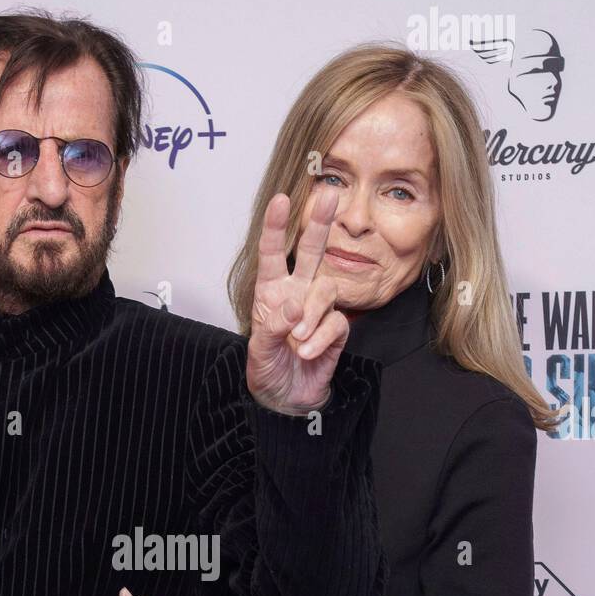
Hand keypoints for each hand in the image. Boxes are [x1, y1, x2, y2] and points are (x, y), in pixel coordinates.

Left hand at [246, 184, 349, 413]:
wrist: (287, 399)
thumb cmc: (268, 370)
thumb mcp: (258, 351)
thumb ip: (271, 327)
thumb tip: (293, 307)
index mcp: (270, 292)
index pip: (273, 254)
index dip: (276, 227)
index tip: (281, 200)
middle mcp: (296, 294)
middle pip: (311, 251)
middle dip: (319, 223)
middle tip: (328, 195)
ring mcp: (317, 310)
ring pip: (326, 287)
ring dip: (312, 314)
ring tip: (298, 340)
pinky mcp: (336, 328)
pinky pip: (335, 321)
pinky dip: (320, 339)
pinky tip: (307, 353)